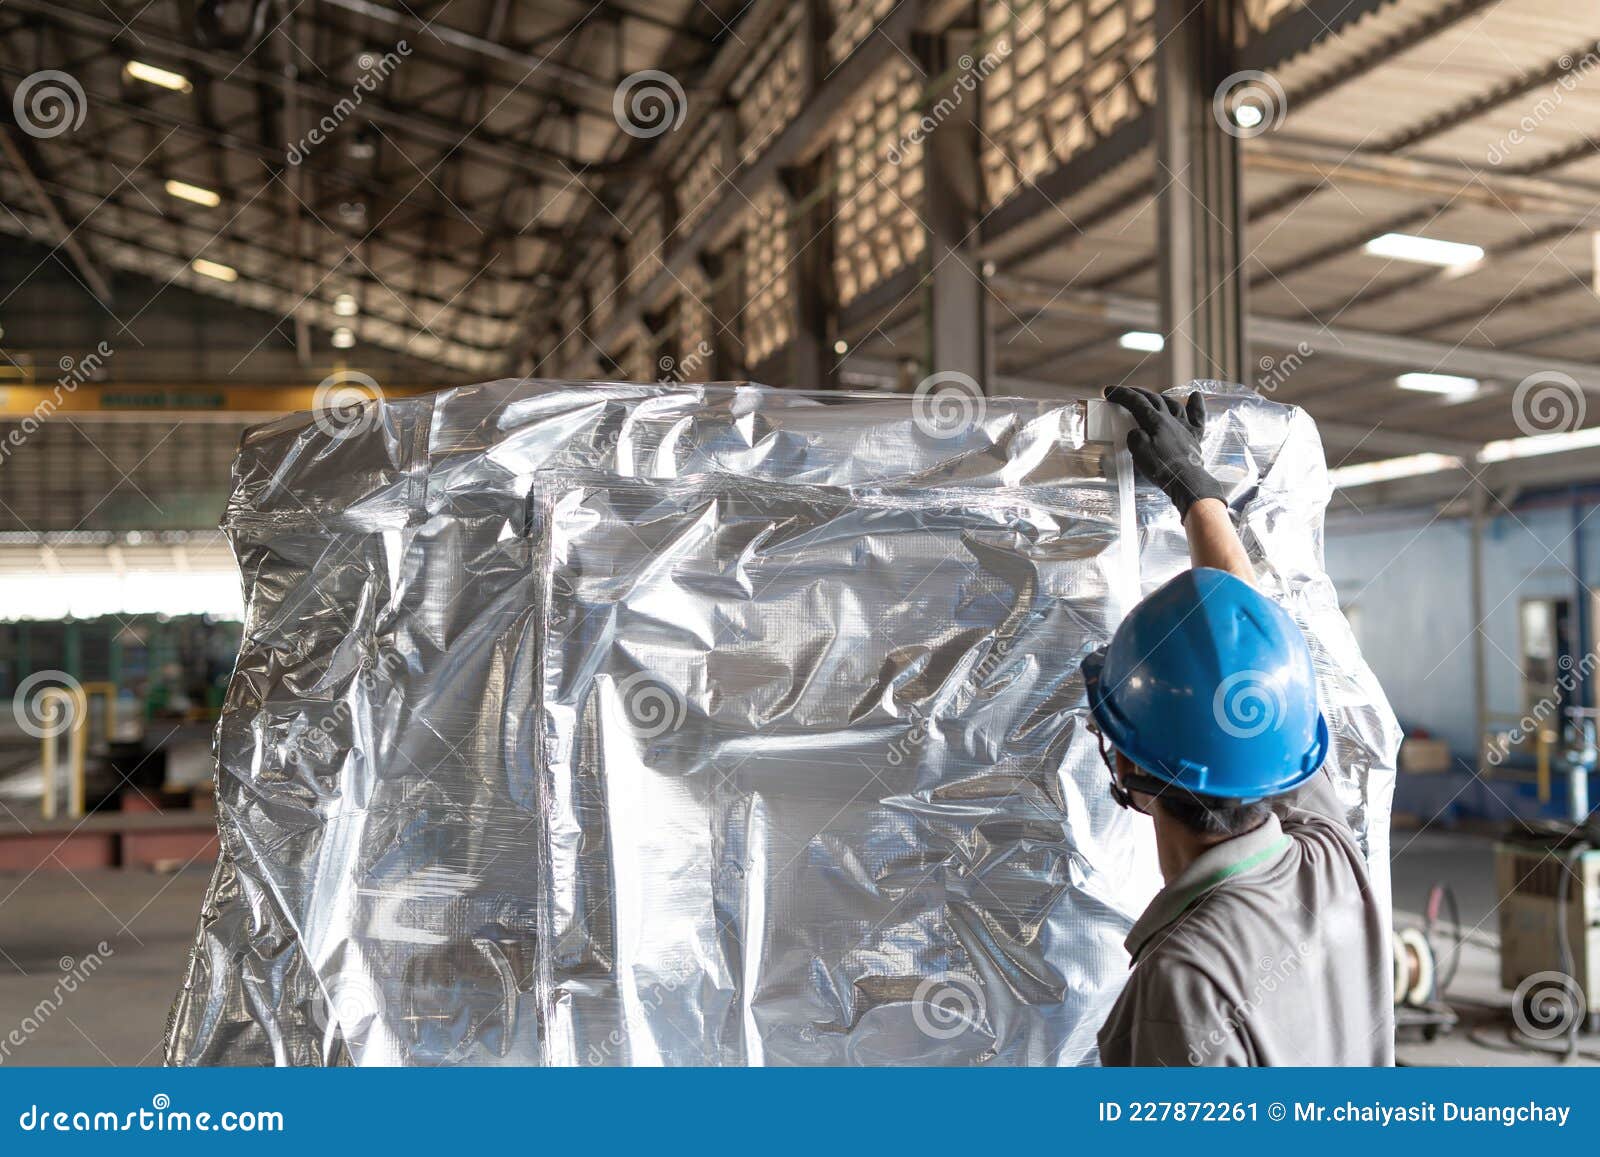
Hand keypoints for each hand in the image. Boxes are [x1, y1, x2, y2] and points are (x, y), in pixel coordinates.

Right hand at [1103, 386, 1224, 518]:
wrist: (1186, 481)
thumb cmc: (1161, 467)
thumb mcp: (1138, 452)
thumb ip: (1134, 437)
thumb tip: (1137, 432)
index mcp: (1155, 421)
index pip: (1135, 402)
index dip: (1121, 394)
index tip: (1108, 391)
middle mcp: (1170, 419)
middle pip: (1153, 399)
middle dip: (1137, 393)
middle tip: (1125, 393)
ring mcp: (1184, 427)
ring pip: (1173, 404)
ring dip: (1160, 397)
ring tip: (1152, 396)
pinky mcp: (1195, 437)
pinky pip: (1197, 417)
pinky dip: (1196, 405)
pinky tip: (1195, 396)